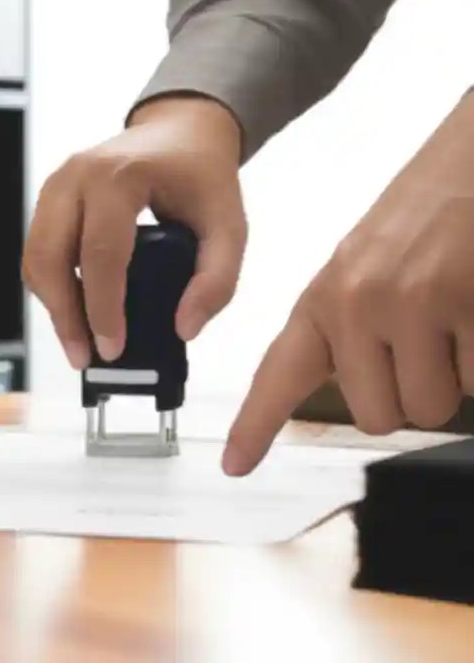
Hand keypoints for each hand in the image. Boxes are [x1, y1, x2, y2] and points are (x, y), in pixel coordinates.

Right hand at [23, 96, 247, 369]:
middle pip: (50, 256)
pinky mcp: (49, 198)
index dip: (102, 307)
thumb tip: (184, 328)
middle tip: (85, 357)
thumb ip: (217, 280)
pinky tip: (76, 312)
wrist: (181, 130)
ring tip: (79, 342)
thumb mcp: (230, 225)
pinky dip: (52, 286)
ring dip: (52, 305)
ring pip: (35, 257)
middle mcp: (77, 176)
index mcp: (121, 175)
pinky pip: (38, 250)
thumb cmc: (203, 176)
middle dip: (64, 314)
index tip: (113, 348)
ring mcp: (56, 184)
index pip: (100, 252)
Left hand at [224, 94, 473, 475]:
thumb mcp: (370, 268)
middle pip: (379, 417)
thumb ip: (354, 330)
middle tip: (432, 338)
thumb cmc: (433, 216)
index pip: (280, 372)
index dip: (256, 424)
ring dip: (457, 377)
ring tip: (458, 314)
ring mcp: (410, 302)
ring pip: (432, 406)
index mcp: (325, 296)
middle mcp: (356, 303)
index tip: (232, 466)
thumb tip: (377, 405)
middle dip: (413, 395)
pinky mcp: (464, 300)